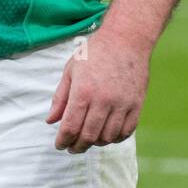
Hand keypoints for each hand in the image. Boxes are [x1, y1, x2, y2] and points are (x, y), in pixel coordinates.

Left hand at [46, 29, 150, 153]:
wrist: (126, 39)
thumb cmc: (95, 52)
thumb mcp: (71, 70)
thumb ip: (60, 98)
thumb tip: (51, 121)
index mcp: (83, 91)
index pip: (70, 127)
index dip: (63, 141)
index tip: (60, 144)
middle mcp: (103, 100)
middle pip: (88, 136)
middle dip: (77, 146)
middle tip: (72, 147)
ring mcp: (122, 104)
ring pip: (107, 137)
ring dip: (96, 143)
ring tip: (89, 139)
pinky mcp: (136, 104)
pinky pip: (126, 131)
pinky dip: (115, 138)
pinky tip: (107, 134)